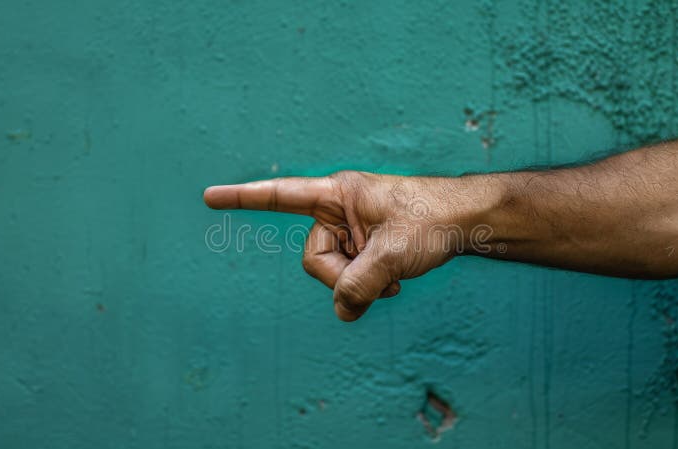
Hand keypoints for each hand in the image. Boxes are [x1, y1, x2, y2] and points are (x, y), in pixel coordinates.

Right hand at [204, 171, 490, 320]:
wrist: (468, 221)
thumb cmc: (432, 219)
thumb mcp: (393, 254)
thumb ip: (359, 286)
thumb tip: (343, 312)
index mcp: (338, 194)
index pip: (282, 196)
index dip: (244, 198)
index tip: (209, 197)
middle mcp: (339, 211)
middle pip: (313, 258)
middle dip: (342, 277)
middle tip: (380, 276)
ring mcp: (352, 231)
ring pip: (334, 273)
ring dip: (361, 283)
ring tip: (394, 277)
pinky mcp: (365, 247)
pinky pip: (351, 277)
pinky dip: (369, 286)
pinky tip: (394, 282)